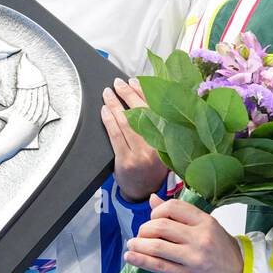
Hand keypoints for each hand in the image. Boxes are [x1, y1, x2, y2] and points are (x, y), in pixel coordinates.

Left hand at [101, 77, 167, 203]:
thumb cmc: (153, 165)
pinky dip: (109, 120)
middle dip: (127, 93)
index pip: (155, 108)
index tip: (134, 81)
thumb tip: (142, 97)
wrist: (145, 192)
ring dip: (115, 104)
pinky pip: (115, 135)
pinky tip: (104, 110)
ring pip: (126, 121)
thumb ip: (158, 125)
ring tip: (108, 93)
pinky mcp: (127, 161)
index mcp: (169, 138)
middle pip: (141, 112)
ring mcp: (141, 154)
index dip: (143, 92)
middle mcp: (157, 145)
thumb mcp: (162, 145)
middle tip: (118, 83)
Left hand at [124, 195, 243, 272]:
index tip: (152, 219)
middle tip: (141, 235)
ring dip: (139, 244)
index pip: (173, 207)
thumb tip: (152, 199)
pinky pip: (159, 265)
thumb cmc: (223, 250)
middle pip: (161, 225)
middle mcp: (199, 237)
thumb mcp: (206, 226)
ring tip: (132, 245)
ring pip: (157, 246)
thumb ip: (180, 214)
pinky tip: (131, 257)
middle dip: (144, 229)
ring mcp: (193, 257)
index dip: (156, 211)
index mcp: (205, 221)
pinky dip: (140, 260)